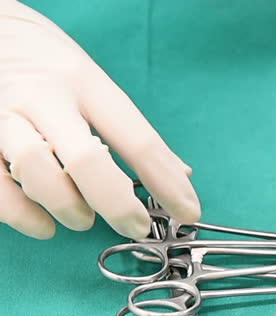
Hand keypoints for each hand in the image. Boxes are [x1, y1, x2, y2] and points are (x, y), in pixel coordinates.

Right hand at [0, 1, 200, 239]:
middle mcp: (43, 97)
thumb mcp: (91, 78)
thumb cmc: (44, 61)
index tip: (188, 211)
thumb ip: (130, 130)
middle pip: (87, 160)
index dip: (168, 183)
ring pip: (38, 173)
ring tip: (83, 219)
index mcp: (84, 83)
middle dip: (118, 204)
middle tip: (136, 226)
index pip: (137, 140)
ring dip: (69, 208)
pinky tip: (44, 224)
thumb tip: (181, 175)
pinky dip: (24, 215)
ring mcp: (3, 116)